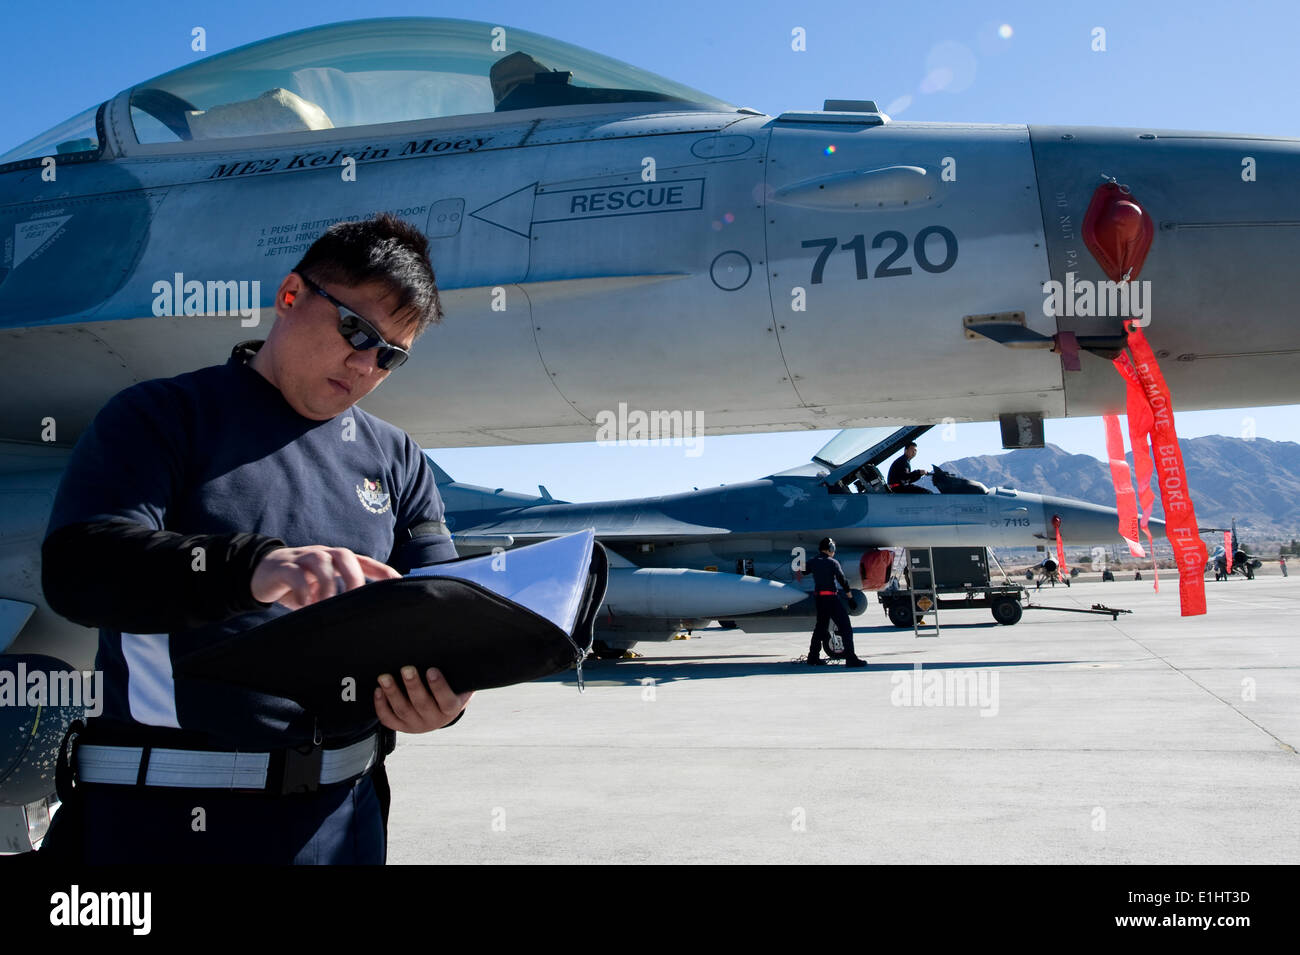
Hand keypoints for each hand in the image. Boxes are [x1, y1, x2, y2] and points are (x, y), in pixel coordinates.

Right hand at [251, 545, 399, 609]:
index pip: (365, 562)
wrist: (260, 573)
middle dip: (354, 577)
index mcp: (337, 560)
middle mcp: (324, 555)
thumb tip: (365, 616)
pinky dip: (304, 588)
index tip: (400, 585)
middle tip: (355, 600)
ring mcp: (302, 558)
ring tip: (327, 605)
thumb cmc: (300, 584)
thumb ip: (341, 597)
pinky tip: (307, 604)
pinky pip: (296, 573)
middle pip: (345, 556)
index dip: (383, 571)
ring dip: (328, 584)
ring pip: (321, 560)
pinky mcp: (283, 567)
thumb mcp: (323, 589)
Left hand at [374, 666, 471, 733]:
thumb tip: (453, 650)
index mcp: (451, 709)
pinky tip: (378, 691)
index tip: (431, 670)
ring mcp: (416, 725)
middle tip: (406, 669)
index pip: (446, 701)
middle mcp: (434, 720)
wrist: (441, 710)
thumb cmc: (451, 688)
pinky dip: (381, 706)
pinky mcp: (402, 726)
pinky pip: (389, 719)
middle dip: (413, 686)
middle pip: (422, 704)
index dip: (439, 686)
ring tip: (384, 677)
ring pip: (403, 710)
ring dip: (393, 693)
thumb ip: (457, 672)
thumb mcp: (460, 683)